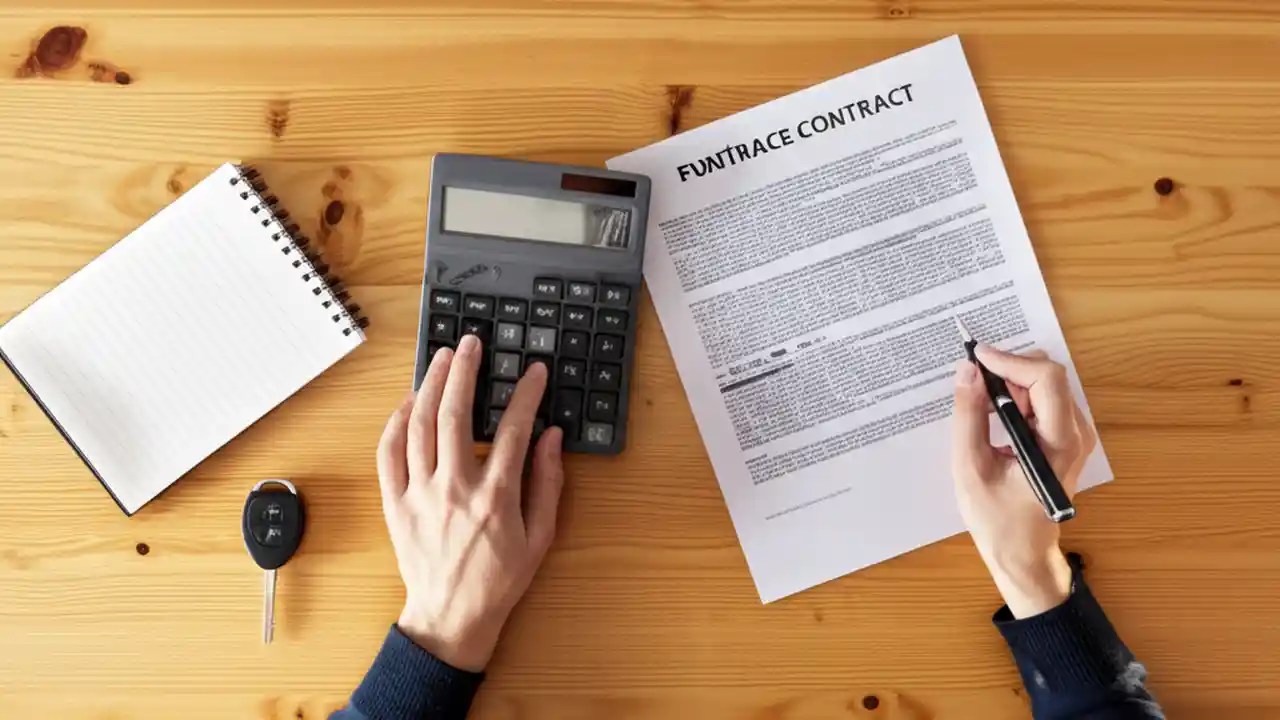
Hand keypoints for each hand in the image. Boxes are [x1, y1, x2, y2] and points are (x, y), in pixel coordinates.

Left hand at [376, 334, 564, 670]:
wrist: (451, 616)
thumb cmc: (500, 579)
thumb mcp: (540, 536)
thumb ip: (547, 483)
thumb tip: (550, 437)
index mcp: (495, 499)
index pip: (512, 430)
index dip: (525, 394)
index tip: (532, 371)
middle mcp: (455, 490)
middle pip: (456, 415)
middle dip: (464, 372)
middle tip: (470, 344)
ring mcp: (420, 495)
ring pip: (419, 426)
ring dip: (430, 385)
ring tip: (441, 358)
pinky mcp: (395, 503)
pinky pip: (389, 452)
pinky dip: (397, 421)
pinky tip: (410, 401)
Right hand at [952, 345, 1096, 617]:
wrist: (1022, 551)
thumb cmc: (996, 518)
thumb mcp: (971, 466)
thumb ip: (969, 415)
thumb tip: (966, 371)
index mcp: (1059, 442)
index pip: (1046, 379)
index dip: (1009, 361)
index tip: (975, 357)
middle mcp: (1076, 433)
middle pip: (1048, 376)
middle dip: (1008, 372)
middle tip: (973, 386)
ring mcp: (1075, 435)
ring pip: (1045, 385)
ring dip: (1010, 386)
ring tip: (979, 408)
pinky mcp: (1066, 438)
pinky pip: (1043, 400)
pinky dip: (1017, 398)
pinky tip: (993, 417)